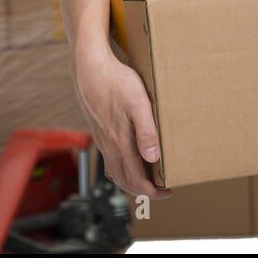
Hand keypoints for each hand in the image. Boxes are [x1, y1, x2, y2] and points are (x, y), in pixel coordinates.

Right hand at [73, 49, 172, 200]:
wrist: (89, 66)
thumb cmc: (116, 81)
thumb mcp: (138, 103)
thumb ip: (146, 131)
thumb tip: (153, 158)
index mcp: (119, 142)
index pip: (136, 179)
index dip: (152, 191)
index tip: (167, 192)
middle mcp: (108, 145)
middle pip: (124, 180)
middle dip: (142, 190)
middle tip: (160, 189)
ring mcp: (100, 138)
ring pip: (115, 170)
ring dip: (130, 180)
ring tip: (147, 177)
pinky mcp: (97, 129)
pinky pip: (109, 158)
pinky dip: (121, 167)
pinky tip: (128, 158)